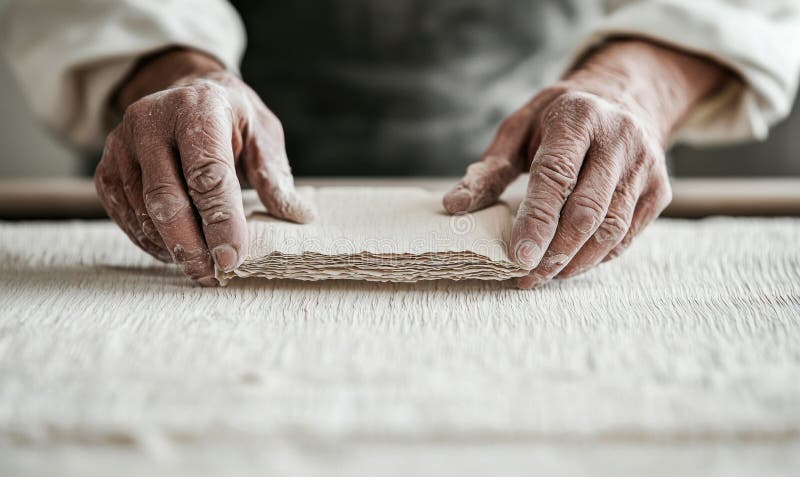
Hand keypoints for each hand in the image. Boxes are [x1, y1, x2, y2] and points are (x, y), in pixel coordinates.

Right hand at [94, 49, 314, 285]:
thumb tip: (297, 216)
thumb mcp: (262, 134)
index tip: (232, 258)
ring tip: (202, 267)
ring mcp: (121, 145)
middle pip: (166, 198)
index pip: (207, 173)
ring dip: (173, 248)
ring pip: (143, 212)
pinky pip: (125, 217)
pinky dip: (152, 242)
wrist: (185, 93)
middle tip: (215, 276)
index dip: (220, 221)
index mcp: (198, 107)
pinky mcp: (106, 168)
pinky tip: (177, 251)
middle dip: (192, 245)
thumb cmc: (231, 119)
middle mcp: (150, 121)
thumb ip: (274, 175)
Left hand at [443, 40, 727, 287]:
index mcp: (577, 117)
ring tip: (546, 275)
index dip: (538, 222)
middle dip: (556, 253)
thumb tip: (453, 206)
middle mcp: (619, 138)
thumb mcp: (518, 131)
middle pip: (588, 211)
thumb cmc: (557, 121)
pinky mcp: (660, 189)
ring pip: (612, 229)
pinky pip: (628, 234)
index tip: (519, 258)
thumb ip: (488, 170)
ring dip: (577, 262)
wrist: (624, 99)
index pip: (556, 177)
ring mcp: (645, 165)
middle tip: (527, 276)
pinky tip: (573, 263)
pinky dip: (599, 256)